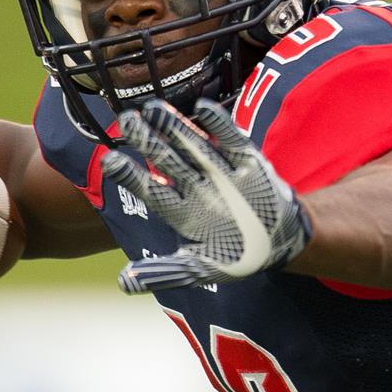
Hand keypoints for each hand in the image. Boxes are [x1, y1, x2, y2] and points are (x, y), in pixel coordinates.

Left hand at [100, 99, 312, 293]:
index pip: (151, 190)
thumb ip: (163, 273)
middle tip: (127, 120)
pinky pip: (230, 141)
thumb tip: (123, 283)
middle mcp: (196, 187)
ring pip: (192, 145)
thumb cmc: (236, 258)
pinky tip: (201, 109)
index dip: (131, 176)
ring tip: (153, 107)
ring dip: (175, 127)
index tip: (111, 161)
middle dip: (148, 141)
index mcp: (182, 211)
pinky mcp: (246, 161)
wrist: (281, 243)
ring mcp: (220, 172)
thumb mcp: (200, 270)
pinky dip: (219, 126)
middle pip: (167, 160)